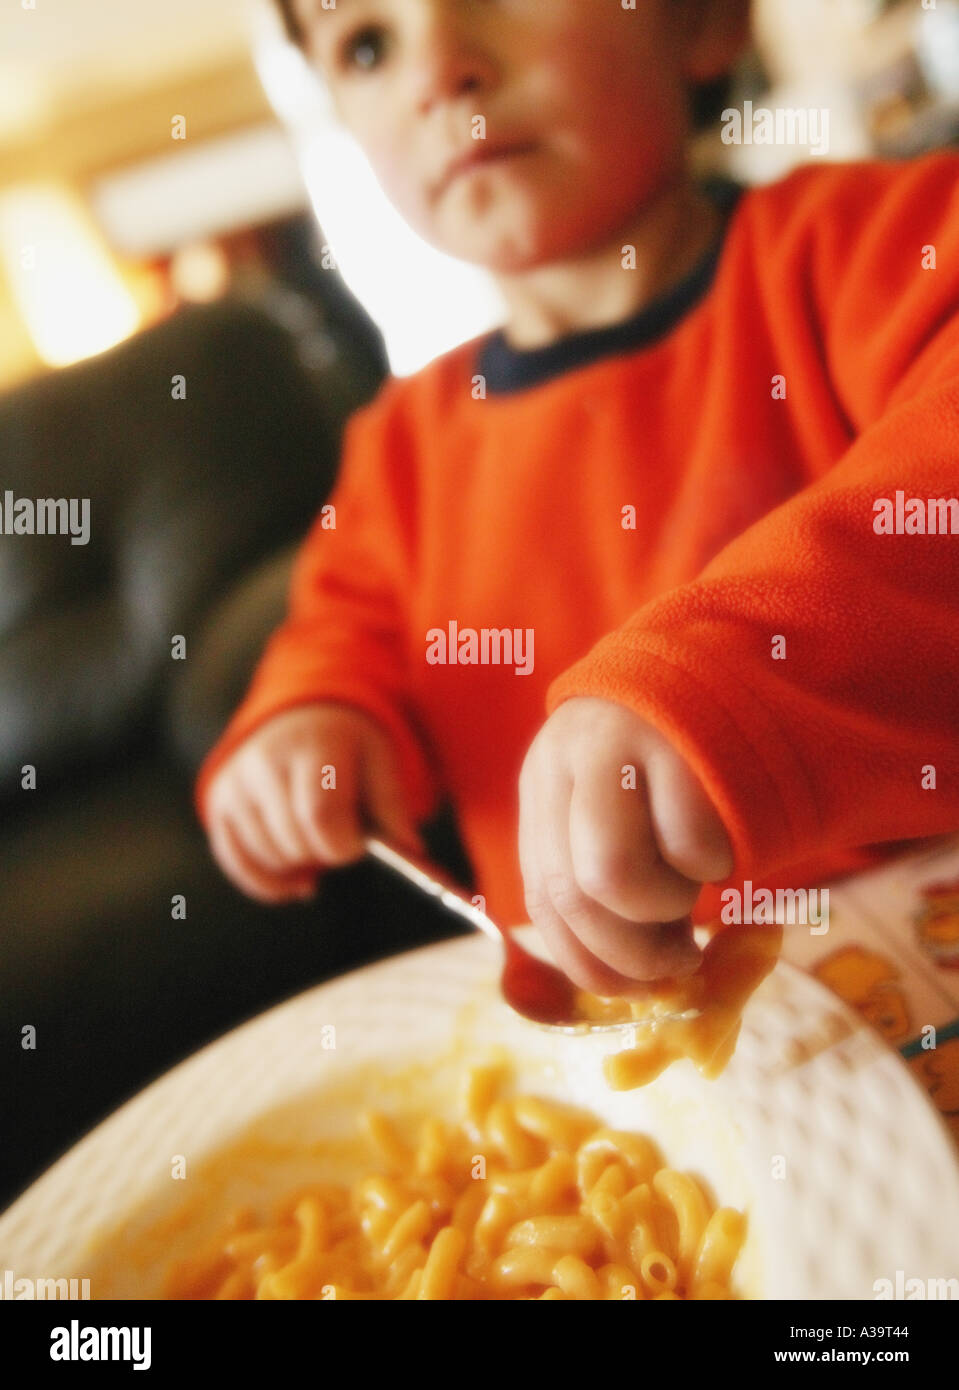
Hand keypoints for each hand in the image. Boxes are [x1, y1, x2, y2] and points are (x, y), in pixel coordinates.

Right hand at [204, 702, 422, 902]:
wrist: (298, 714)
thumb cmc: (346, 742)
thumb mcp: (378, 757)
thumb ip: (392, 803)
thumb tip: (411, 851)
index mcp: (314, 744)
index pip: (320, 815)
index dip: (342, 846)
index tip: (355, 846)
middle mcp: (266, 760)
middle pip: (293, 842)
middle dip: (323, 854)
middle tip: (339, 839)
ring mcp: (236, 781)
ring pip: (267, 856)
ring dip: (298, 866)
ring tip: (317, 845)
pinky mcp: (218, 801)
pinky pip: (236, 862)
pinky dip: (267, 883)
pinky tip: (295, 882)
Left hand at [518, 697, 732, 996]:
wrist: (735, 658)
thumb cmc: (680, 760)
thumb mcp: (623, 806)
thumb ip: (609, 879)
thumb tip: (624, 984)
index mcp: (546, 779)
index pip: (542, 895)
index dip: (587, 960)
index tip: (632, 990)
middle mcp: (568, 757)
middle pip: (574, 893)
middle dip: (631, 954)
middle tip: (678, 965)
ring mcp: (621, 746)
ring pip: (614, 878)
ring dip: (665, 906)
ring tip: (695, 882)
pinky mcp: (684, 744)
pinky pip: (691, 848)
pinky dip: (714, 866)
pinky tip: (726, 837)